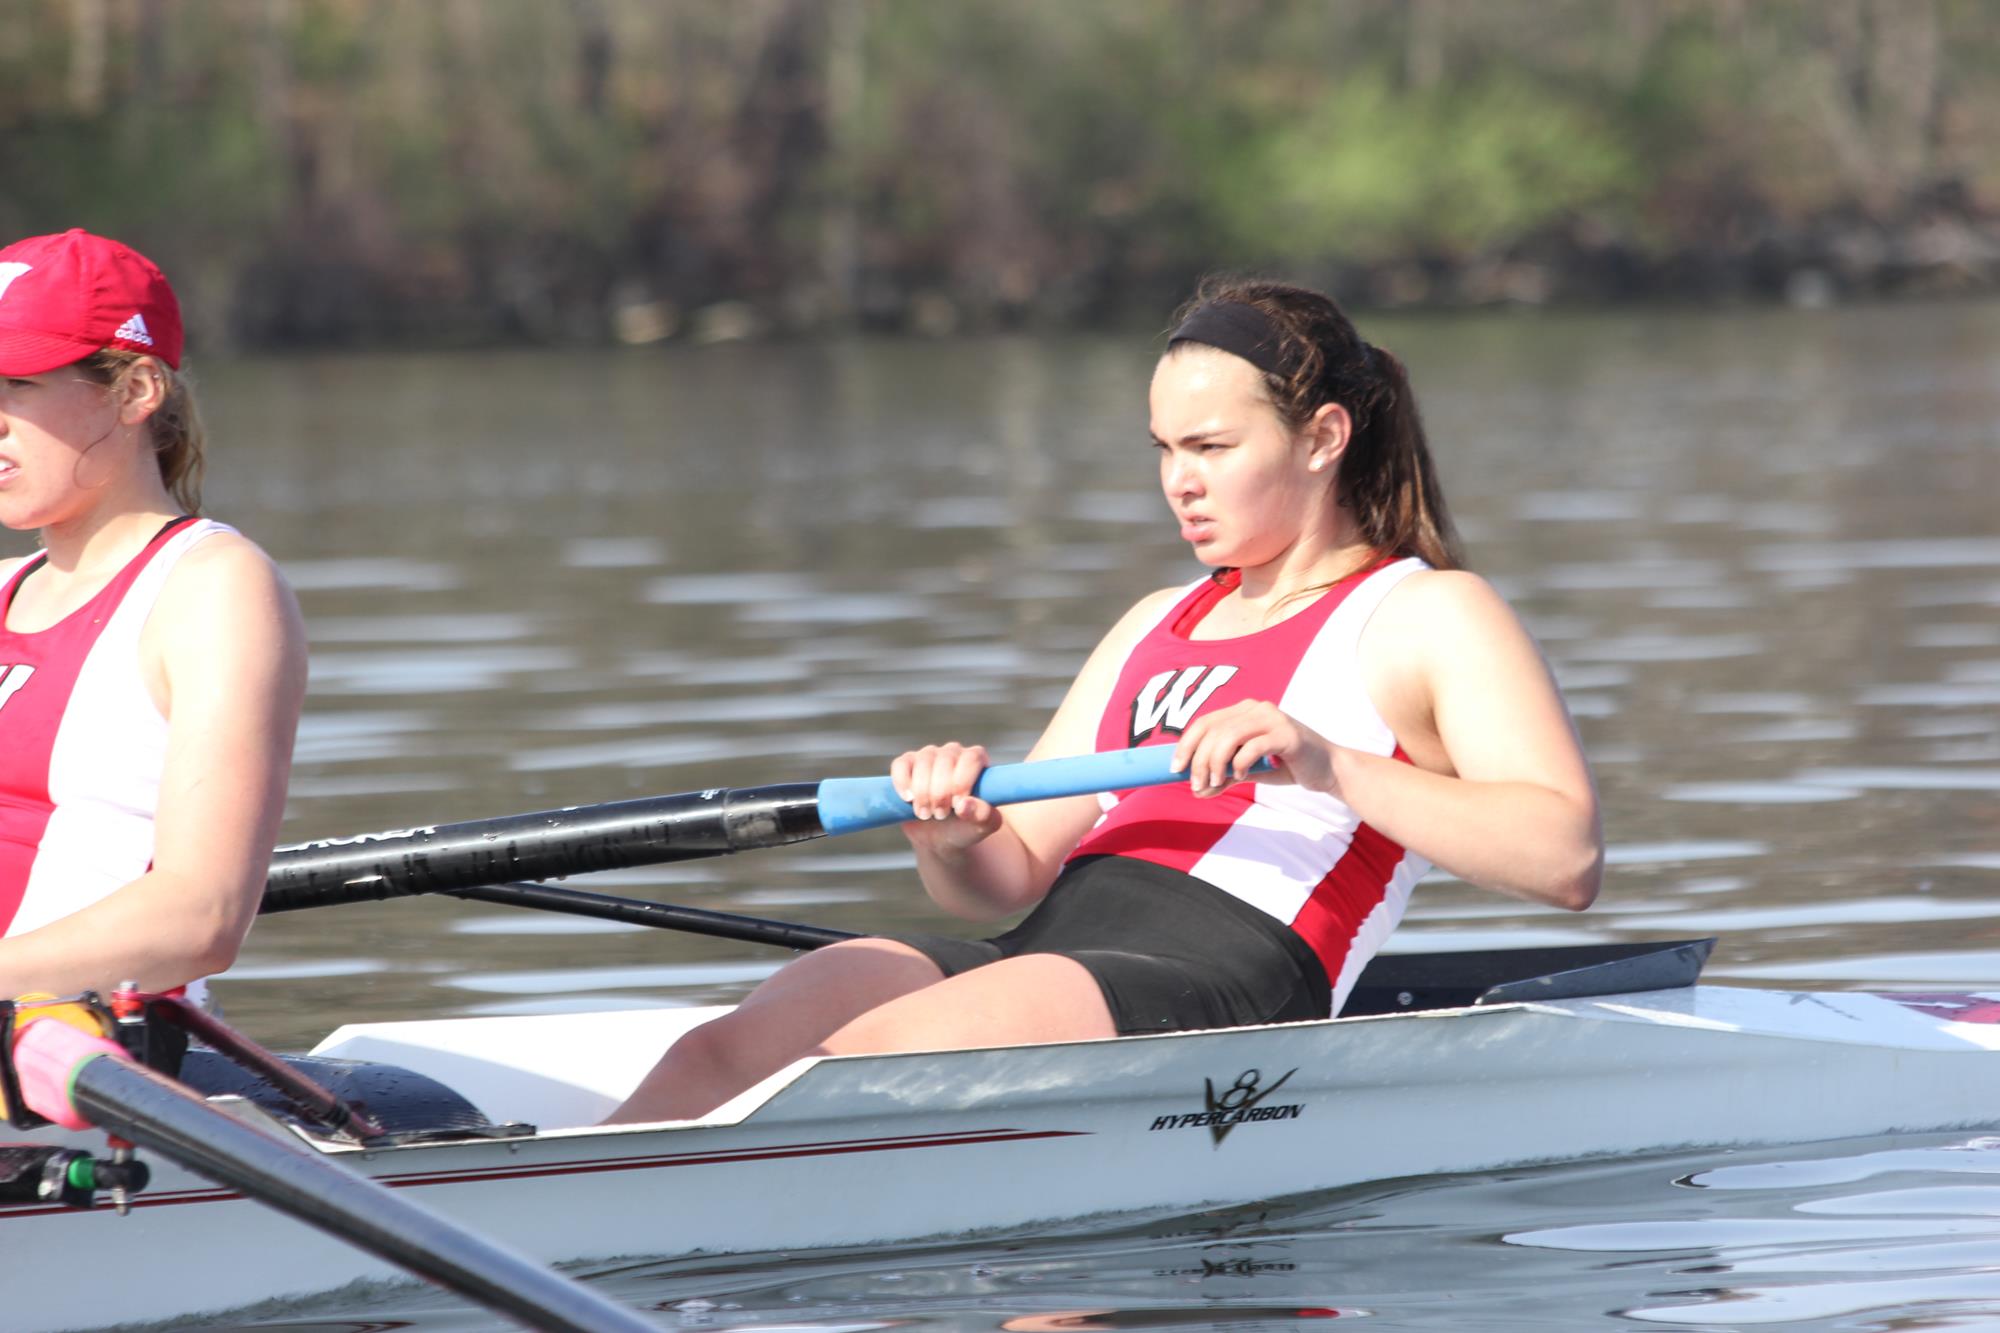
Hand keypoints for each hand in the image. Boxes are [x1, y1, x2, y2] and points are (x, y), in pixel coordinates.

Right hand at [890, 742, 1003, 851]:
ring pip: (923, 762)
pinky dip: (902, 782)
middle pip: (946, 760)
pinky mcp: (907, 764)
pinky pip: (900, 765)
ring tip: (925, 814)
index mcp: (977, 761)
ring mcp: (929, 756)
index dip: (962, 780)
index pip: (971, 758)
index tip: (957, 804)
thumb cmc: (966, 826)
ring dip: (922, 792)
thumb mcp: (982, 826)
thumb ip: (983, 815)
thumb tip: (964, 804)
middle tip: (940, 815)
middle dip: (941, 792)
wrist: (941, 837)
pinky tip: (908, 799)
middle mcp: (953, 753)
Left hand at [1170, 700, 1338, 796]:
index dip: (1185, 745)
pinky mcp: (1287, 733)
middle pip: (1212, 729)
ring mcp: (1272, 718)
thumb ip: (1225, 775)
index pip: (1204, 722)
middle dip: (1198, 760)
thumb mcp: (1249, 770)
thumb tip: (1198, 790)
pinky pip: (1252, 747)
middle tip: (1197, 785)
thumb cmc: (1287, 765)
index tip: (1175, 769)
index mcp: (1243, 710)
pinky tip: (1243, 775)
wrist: (1328, 770)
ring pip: (1228, 736)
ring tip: (1217, 783)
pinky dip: (1240, 764)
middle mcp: (1255, 708)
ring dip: (1216, 763)